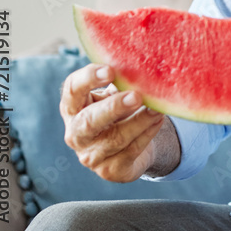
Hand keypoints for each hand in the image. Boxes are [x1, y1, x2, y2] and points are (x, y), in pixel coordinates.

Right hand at [60, 63, 168, 181]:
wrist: (132, 145)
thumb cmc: (121, 111)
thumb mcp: (117, 93)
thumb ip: (122, 79)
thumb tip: (143, 60)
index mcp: (73, 108)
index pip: (72, 90)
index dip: (88, 79)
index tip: (110, 70)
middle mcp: (76, 133)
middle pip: (89, 121)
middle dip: (114, 107)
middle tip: (136, 96)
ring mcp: (91, 156)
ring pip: (115, 138)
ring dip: (140, 121)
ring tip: (158, 108)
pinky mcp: (110, 170)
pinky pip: (131, 151)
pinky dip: (147, 134)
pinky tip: (158, 120)